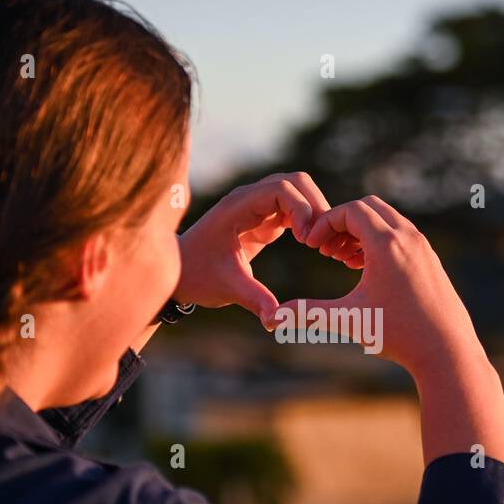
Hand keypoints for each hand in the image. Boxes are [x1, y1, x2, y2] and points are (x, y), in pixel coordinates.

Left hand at [174, 172, 330, 326]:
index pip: (281, 189)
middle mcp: (248, 199)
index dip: (302, 210)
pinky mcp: (264, 219)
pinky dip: (308, 221)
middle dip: (315, 207)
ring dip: (314, 212)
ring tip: (321, 244)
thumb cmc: (197, 276)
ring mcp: (257, 207)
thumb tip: (277, 320)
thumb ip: (254, 299)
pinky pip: (294, 209)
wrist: (180, 272)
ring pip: (298, 192)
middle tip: (323, 242)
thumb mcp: (226, 288)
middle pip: (295, 183)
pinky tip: (313, 244)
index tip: (308, 241)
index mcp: (237, 207)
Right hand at [281, 195, 483, 378]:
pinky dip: (379, 240)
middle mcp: (408, 238)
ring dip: (361, 231)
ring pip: (386, 219)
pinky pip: (401, 234)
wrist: (446, 351)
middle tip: (326, 249)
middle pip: (368, 207)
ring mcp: (422, 246)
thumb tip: (272, 319)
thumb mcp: (349, 320)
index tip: (312, 245)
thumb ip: (309, 314)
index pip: (350, 211)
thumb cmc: (398, 335)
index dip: (326, 223)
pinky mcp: (430, 259)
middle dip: (342, 222)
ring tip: (342, 259)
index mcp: (387, 244)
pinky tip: (366, 269)